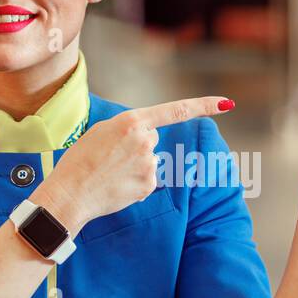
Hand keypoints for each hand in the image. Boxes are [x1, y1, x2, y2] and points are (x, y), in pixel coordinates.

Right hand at [32, 96, 234, 233]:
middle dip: (138, 146)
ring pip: (151, 160)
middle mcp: (145, 140)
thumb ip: (128, 128)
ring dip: (135, 166)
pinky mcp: (149, 185)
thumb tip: (148, 134)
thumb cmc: (80, 160)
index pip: (177, 110)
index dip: (205, 106)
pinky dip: (135, 183)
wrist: (70, 193)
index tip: (227, 103)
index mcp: (132, 121)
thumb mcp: (101, 131)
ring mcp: (149, 164)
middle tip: (111, 157)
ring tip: (110, 172)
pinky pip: (148, 180)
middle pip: (154, 139)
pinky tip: (116, 186)